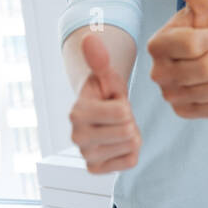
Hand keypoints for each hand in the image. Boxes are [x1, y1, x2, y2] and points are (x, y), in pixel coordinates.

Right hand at [69, 34, 140, 173]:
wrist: (101, 113)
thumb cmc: (105, 93)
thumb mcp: (106, 75)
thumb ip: (100, 59)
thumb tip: (89, 38)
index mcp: (76, 113)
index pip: (122, 112)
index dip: (125, 104)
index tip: (114, 102)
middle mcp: (76, 137)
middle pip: (128, 132)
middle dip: (130, 121)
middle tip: (119, 117)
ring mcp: (85, 156)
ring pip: (131, 146)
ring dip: (131, 136)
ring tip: (118, 127)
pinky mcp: (95, 170)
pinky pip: (130, 162)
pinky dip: (131, 152)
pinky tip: (118, 143)